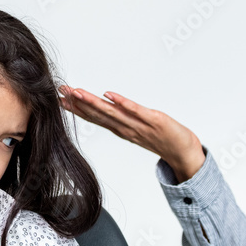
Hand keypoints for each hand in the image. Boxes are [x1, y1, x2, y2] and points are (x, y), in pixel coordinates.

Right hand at [58, 85, 204, 181]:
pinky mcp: (154, 121)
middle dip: (78, 103)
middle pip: (99, 115)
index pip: (95, 117)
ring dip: (93, 103)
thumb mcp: (138, 129)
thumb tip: (110, 109)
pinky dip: (122, 103)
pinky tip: (109, 95)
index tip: (60, 99)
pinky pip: (135, 111)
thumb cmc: (164, 139)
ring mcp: (140, 125)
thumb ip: (123, 119)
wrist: (185, 154)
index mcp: (122, 129)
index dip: (77, 108)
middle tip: (61, 92)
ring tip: (77, 92)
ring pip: (112, 113)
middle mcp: (127, 129)